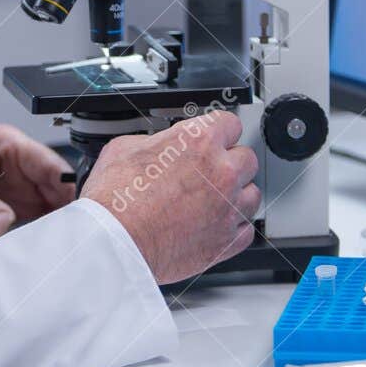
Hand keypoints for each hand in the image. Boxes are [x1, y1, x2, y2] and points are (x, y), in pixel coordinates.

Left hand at [0, 124, 74, 239]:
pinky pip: (31, 228)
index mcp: (8, 147)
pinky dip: (38, 240)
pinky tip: (43, 254)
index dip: (68, 188)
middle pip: (56, 192)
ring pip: (48, 212)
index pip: (50, 165)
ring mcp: (13, 194)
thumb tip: (4, 222)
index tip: (81, 212)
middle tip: (75, 239)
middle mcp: (16, 170)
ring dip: (53, 230)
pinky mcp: (5, 216)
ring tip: (63, 250)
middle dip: (66, 214)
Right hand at [80, 111, 259, 284]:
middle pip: (246, 158)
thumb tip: (160, 146)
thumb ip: (155, 142)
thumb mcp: (124, 148)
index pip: (230, 124)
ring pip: (252, 195)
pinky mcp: (226, 241)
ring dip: (236, 196)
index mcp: (199, 141)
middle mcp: (221, 172)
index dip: (217, 133)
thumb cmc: (114, 200)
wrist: (113, 243)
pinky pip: (246, 230)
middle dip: (229, 163)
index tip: (212, 141)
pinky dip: (232, 228)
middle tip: (207, 173)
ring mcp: (228, 208)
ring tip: (211, 202)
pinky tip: (213, 225)